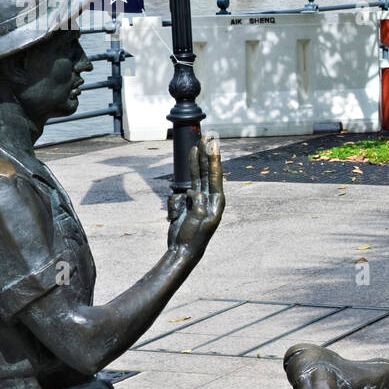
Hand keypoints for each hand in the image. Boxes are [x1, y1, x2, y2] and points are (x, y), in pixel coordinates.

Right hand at [167, 137, 224, 255]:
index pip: (214, 175)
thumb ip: (198, 203)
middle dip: (206, 154)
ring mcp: (197, 200)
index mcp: (216, 201)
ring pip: (195, 176)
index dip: (213, 158)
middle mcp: (209, 198)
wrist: (183, 250)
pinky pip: (177, 196)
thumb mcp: (199, 220)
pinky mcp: (187, 203)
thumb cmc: (193, 237)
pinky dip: (173, 205)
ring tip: (196, 147)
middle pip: (206, 171)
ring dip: (194, 162)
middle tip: (207, 138)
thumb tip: (192, 191)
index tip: (212, 144)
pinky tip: (173, 218)